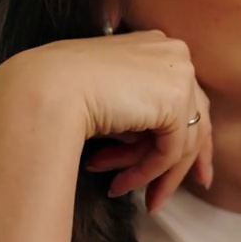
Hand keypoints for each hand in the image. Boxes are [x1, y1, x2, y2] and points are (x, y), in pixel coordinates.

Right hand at [0, 29, 210, 211]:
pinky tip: (119, 184)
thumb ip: (144, 112)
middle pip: (193, 120)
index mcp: (159, 46)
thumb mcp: (114, 96)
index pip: (189, 97)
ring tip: (120, 190)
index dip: (190, 136)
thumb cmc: (63, 91)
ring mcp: (180, 75)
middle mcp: (176, 55)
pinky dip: (146, 172)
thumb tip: (168, 150)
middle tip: (164, 195)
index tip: (195, 172)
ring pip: (181, 141)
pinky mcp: (176, 101)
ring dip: (147, 172)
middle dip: (183, 164)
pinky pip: (170, 151)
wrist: (45, 88)